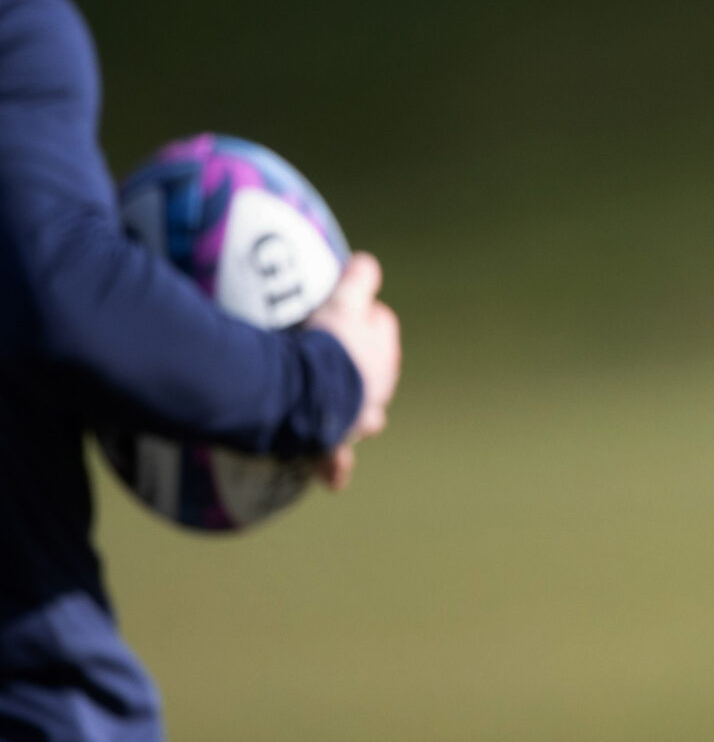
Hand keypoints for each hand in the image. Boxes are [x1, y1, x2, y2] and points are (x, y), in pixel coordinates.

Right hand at [304, 252, 400, 489]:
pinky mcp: (332, 446)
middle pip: (374, 373)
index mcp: (381, 357)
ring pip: (362, 417)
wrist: (305, 394)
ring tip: (339, 408)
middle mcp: (375, 393)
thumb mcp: (342, 305)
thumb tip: (367, 263)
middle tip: (334, 354)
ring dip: (353, 411)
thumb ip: (358, 282)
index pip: (380, 326)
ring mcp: (356, 421)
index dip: (364, 315)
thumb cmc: (327, 347)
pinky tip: (337, 479)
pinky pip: (335, 460)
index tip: (346, 310)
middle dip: (360, 365)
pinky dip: (335, 467)